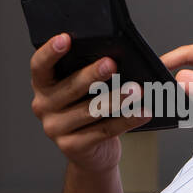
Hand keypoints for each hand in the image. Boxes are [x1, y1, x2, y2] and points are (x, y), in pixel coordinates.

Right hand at [30, 33, 152, 173]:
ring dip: (115, 99)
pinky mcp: (72, 147)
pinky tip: (143, 112)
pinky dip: (126, 120)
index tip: (66, 38)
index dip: (50, 51)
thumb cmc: (93, 109)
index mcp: (44, 84)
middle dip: (92, 75)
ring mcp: (55, 129)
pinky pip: (104, 131)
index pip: (39, 65)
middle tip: (111, 64)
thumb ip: (108, 67)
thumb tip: (152, 56)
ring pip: (90, 110)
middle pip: (69, 87)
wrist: (93, 154)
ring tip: (136, 90)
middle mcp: (43, 105)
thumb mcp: (92, 87)